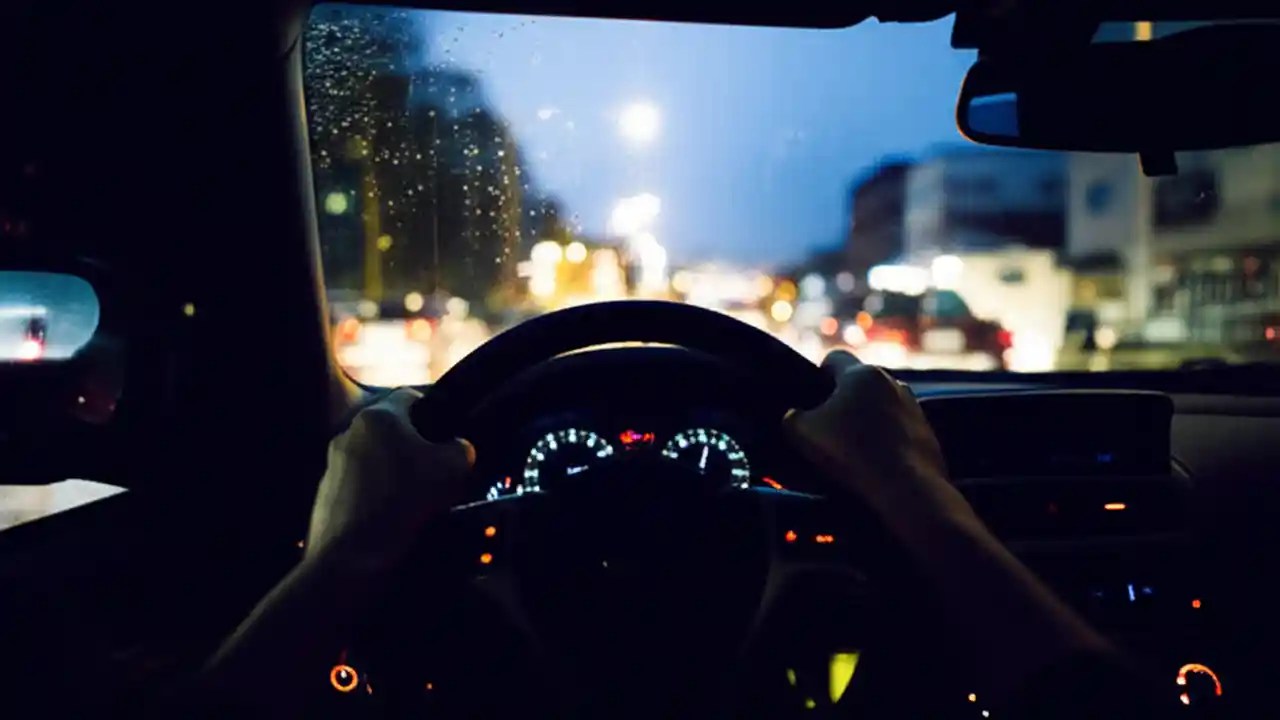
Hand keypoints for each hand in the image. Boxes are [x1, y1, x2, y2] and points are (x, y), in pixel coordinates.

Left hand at [305, 388, 474, 570]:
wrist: (351, 553)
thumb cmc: (404, 500)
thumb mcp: (452, 469)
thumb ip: (461, 448)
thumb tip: (457, 447)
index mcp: (379, 416)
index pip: (411, 397)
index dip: (435, 412)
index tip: (447, 436)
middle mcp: (349, 431)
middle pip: (390, 429)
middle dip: (412, 445)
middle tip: (434, 471)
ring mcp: (332, 463)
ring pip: (373, 457)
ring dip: (392, 470)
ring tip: (412, 498)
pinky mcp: (324, 493)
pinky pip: (357, 485)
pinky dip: (374, 494)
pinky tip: (388, 517)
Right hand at [784, 350, 974, 530]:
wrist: (905, 488)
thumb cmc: (850, 452)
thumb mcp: (803, 433)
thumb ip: (793, 417)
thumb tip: (794, 416)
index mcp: (861, 373)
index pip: (834, 359)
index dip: (818, 375)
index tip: (813, 399)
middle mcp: (892, 381)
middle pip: (860, 384)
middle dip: (845, 401)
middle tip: (830, 428)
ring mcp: (915, 407)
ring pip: (882, 406)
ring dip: (869, 420)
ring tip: (856, 449)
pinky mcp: (928, 433)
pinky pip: (900, 429)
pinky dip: (888, 440)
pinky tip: (878, 463)